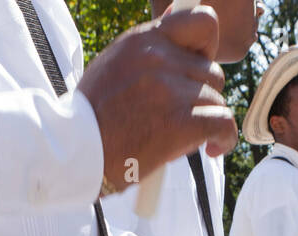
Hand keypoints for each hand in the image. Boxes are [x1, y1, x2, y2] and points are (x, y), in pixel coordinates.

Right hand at [79, 8, 235, 193]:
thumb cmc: (90, 117)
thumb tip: (177, 25)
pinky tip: (213, 148)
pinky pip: (223, 123)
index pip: (201, 21)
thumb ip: (148, 51)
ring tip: (179, 137)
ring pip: (216, 100)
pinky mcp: (181, 122)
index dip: (206, 47)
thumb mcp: (114, 65)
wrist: (73, 152)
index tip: (196, 66)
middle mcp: (159, 58)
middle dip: (201, 95)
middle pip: (211, 72)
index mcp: (142, 41)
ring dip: (205, 120)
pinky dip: (223, 138)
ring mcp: (171, 90)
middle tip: (179, 116)